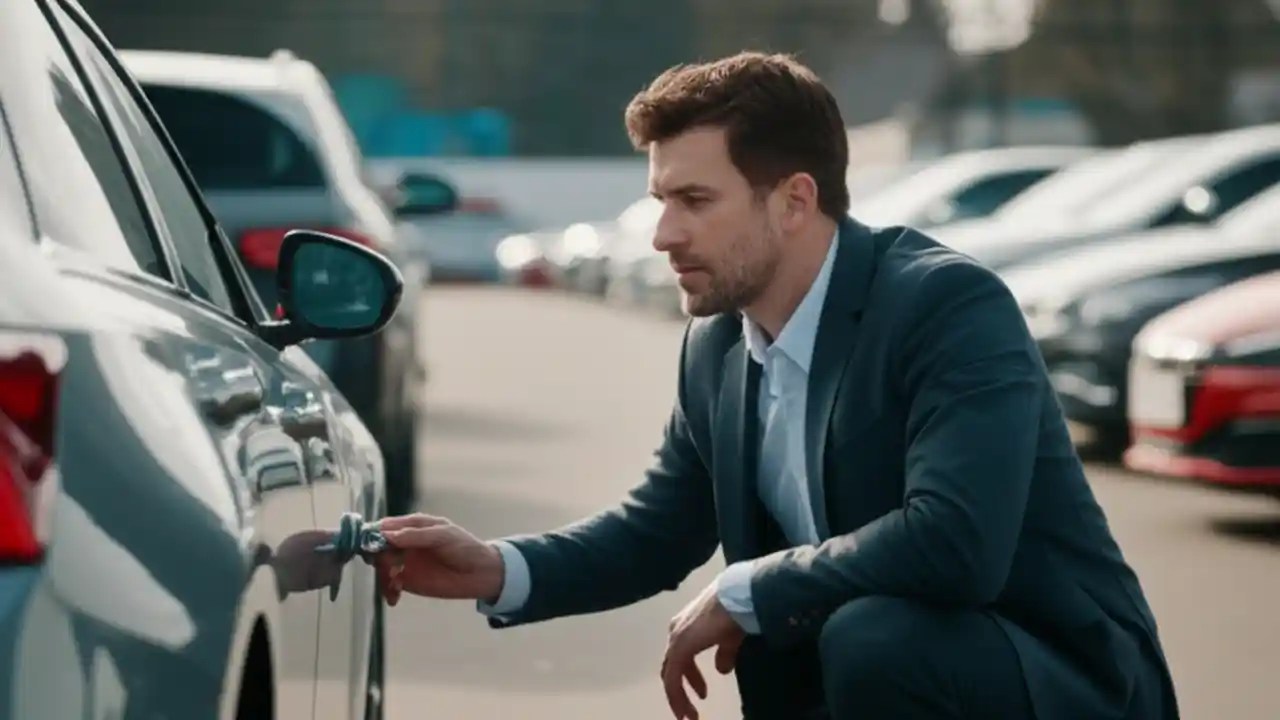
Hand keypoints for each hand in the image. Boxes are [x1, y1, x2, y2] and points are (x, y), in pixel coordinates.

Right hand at [371, 514, 504, 605]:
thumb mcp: (442, 536)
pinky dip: (387, 590)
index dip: (373, 534)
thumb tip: (387, 535)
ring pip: (380, 567)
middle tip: (388, 568)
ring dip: (382, 577)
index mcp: (412, 525)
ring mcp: (404, 561)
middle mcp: (404, 542)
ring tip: (395, 586)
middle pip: (377, 547)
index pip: (385, 526)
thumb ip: (415, 535)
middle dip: (377, 558)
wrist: (480, 574)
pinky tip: (395, 598)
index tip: (369, 546)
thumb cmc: (464, 547)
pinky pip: (388, 584)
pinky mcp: (406, 581)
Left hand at [661, 581, 744, 719]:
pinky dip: (677, 696)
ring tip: (689, 715)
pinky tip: (686, 709)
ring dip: (678, 698)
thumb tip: (722, 670)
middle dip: (681, 690)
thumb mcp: (729, 638)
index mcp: (686, 626)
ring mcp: (675, 640)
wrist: (736, 598)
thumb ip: (724, 653)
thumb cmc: (735, 613)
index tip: (702, 694)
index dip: (690, 677)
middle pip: (671, 667)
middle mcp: (676, 631)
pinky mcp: (679, 649)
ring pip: (670, 675)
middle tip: (691, 709)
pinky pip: (672, 679)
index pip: (680, 657)